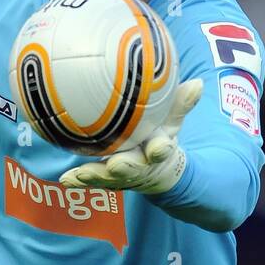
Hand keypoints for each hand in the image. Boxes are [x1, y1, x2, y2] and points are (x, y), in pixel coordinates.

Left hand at [59, 79, 202, 195]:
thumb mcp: (173, 120)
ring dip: (96, 176)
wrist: (156, 169)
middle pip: (133, 168)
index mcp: (158, 150)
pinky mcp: (105, 179)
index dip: (160, 149)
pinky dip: (78, 180)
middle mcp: (139, 165)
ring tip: (81, 174)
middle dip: (125, 167)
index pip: (162, 149)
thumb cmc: (161, 136)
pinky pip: (91, 179)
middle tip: (116, 164)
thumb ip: (181, 103)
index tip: (160, 147)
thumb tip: (198, 84)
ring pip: (108, 177)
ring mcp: (121, 175)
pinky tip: (65, 180)